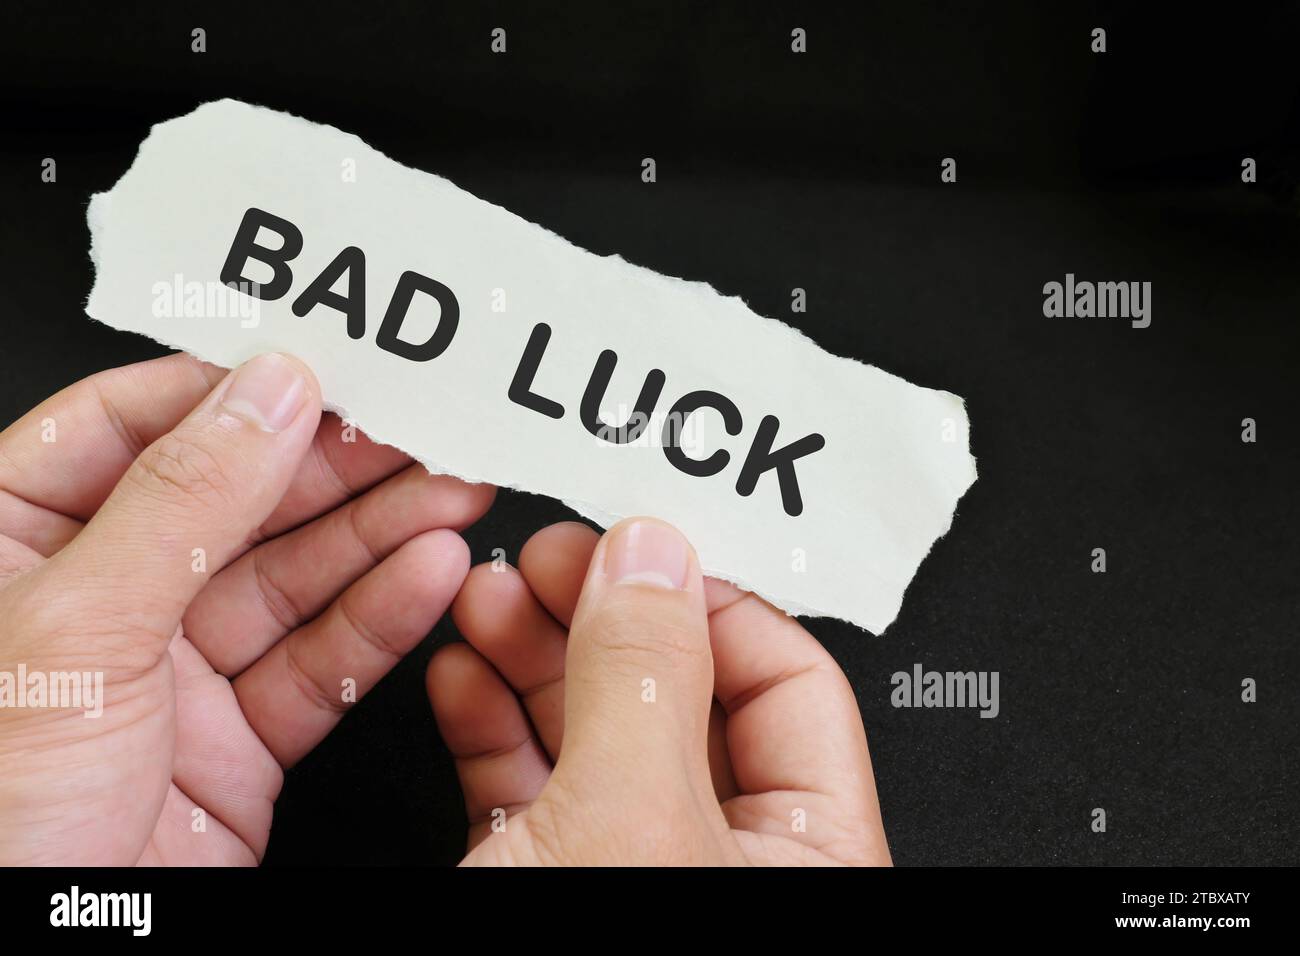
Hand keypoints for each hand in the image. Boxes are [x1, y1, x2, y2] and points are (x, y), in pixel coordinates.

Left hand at [0, 352, 492, 863]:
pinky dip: (382, 620)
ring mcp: (173, 674)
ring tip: (451, 492)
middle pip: (232, 499)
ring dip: (380, 534)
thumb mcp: (78, 630)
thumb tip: (266, 395)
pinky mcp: (237, 741)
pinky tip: (430, 576)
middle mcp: (98, 603)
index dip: (224, 391)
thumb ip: (184, 502)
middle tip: (416, 430)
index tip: (315, 365)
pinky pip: (321, 664)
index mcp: (13, 549)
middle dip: (333, 464)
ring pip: (293, 579)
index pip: (122, 428)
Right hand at [428, 518, 889, 864]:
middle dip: (603, 614)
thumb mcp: (628, 817)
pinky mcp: (548, 883)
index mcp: (809, 856)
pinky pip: (532, 785)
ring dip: (533, 655)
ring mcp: (634, 868)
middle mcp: (727, 860)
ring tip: (490, 595)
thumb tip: (651, 557)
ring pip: (596, 734)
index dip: (713, 601)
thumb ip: (644, 676)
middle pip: (681, 695)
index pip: (792, 685)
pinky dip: (493, 724)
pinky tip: (465, 672)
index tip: (641, 548)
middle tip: (551, 556)